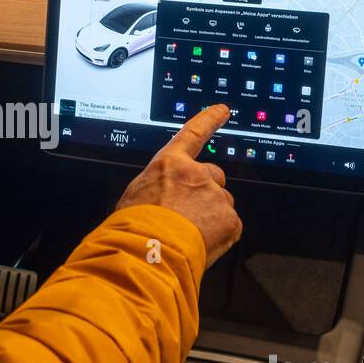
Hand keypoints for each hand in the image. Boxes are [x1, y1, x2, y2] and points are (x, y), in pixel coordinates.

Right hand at [116, 104, 242, 266]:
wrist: (147, 251)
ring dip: (211, 217)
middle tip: (189, 214)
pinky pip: (230, 226)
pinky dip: (220, 235)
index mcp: (169, 165)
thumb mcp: (134, 197)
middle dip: (206, 193)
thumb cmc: (133, 228)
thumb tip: (161, 199)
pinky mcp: (229, 219)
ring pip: (221, 204)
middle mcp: (196, 175)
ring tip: (189, 235)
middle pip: (213, 177)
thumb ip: (157, 189)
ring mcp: (215, 196)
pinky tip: (201, 243)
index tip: (222, 110)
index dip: (209, 120)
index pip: (193, 134)